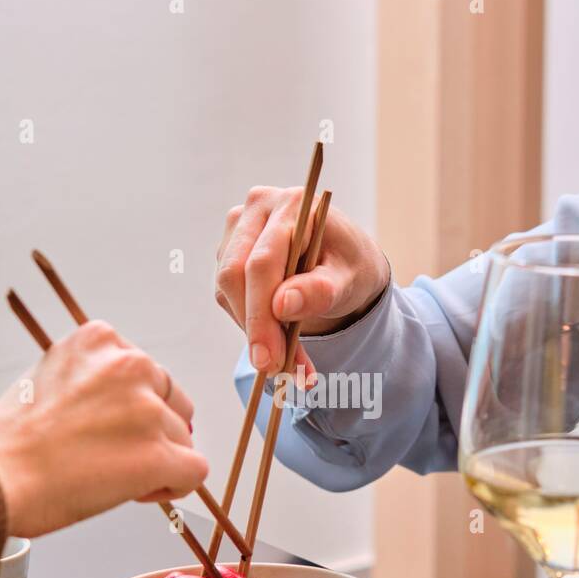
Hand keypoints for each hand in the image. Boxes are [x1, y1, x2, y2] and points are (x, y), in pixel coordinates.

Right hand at [0, 321, 207, 537]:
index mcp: (100, 339)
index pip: (145, 373)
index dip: (131, 408)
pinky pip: (194, 471)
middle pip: (173, 403)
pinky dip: (174, 486)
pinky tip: (136, 492)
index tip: (100, 428)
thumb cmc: (9, 441)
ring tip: (108, 477)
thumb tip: (128, 408)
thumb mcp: (50, 376)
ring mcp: (147, 410)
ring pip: (182, 440)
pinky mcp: (157, 453)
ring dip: (156, 463)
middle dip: (152, 432)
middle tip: (108, 457)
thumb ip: (95, 380)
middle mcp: (130, 364)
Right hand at [214, 186, 389, 375]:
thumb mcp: (350, 279)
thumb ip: (320, 290)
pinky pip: (230, 297)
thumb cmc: (350, 265)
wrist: (343, 263)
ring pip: (228, 289)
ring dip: (254, 333)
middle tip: (275, 371)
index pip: (263, 262)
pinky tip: (277, 343)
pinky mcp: (229, 254)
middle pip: (235, 274)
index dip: (261, 314)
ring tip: (289, 365)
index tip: (269, 359)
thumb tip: (282, 306)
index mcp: (292, 206)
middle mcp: (258, 210)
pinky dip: (252, 327)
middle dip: (254, 329)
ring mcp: (239, 231)